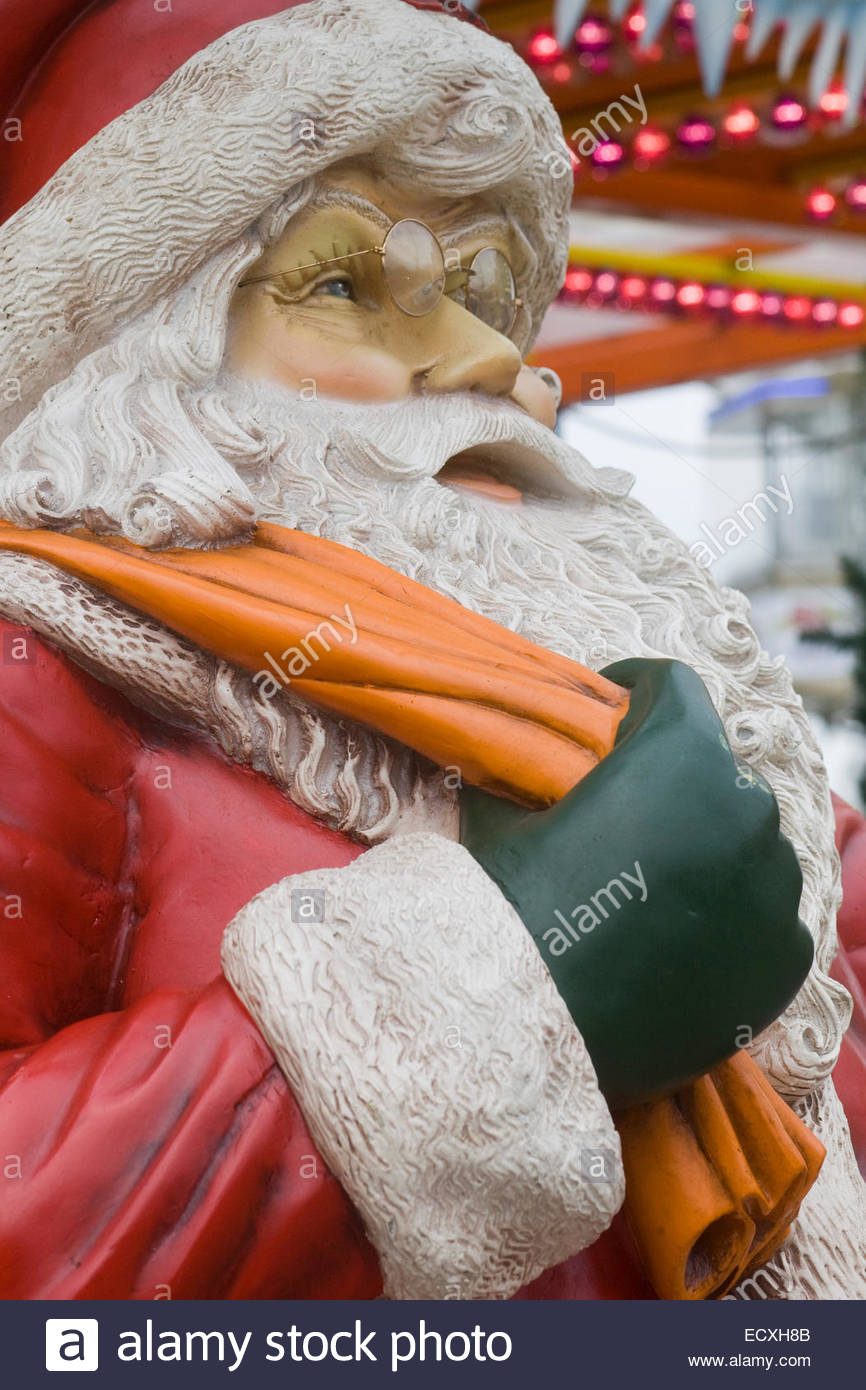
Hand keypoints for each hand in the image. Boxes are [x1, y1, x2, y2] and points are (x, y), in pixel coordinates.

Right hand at [459, 658, 812, 1108]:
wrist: (533, 1034)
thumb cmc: (511, 915)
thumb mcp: (498, 824)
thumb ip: (511, 774)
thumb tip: (491, 759)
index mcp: (680, 754)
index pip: (673, 685)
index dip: (634, 688)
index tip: (612, 710)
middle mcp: (747, 806)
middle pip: (714, 768)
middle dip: (673, 780)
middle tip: (624, 814)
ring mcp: (774, 883)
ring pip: (748, 841)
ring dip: (707, 849)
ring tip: (651, 888)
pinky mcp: (785, 953)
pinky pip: (763, 913)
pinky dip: (728, 917)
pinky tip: (676, 943)